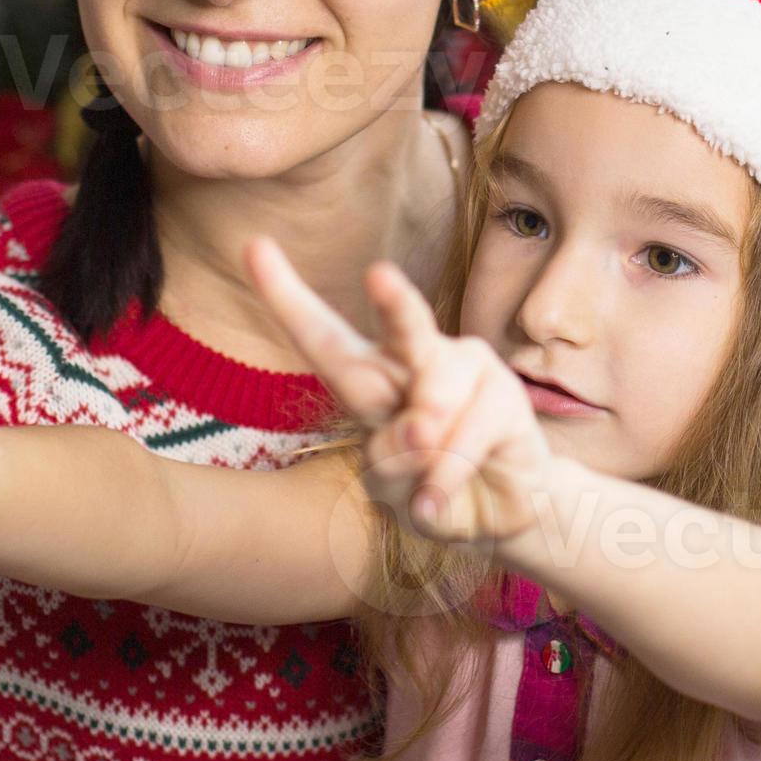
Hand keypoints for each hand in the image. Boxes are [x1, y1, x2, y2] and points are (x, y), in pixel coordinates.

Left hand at [241, 238, 563, 545]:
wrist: (499, 515)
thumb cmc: (429, 490)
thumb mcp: (391, 487)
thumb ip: (391, 461)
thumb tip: (422, 430)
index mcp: (372, 375)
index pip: (325, 337)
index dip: (287, 296)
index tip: (253, 246)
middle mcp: (418, 358)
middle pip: (402, 326)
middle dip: (394, 302)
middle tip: (379, 276)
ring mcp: (468, 369)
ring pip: (435, 404)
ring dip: (421, 457)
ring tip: (423, 484)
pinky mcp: (507, 396)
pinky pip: (467, 438)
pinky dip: (447, 478)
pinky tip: (440, 502)